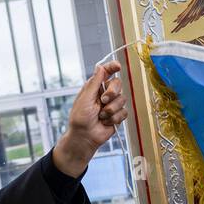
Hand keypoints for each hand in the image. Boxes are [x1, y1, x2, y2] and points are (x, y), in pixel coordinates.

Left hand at [54, 60, 127, 178]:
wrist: (85, 137)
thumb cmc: (80, 118)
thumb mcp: (85, 98)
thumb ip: (94, 82)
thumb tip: (100, 67)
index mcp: (95, 87)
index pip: (106, 72)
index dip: (112, 67)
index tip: (117, 66)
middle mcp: (104, 94)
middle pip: (118, 84)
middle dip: (112, 92)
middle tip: (103, 100)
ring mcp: (112, 104)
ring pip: (122, 99)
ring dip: (111, 109)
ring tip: (101, 116)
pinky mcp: (117, 116)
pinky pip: (124, 112)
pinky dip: (114, 118)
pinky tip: (105, 122)